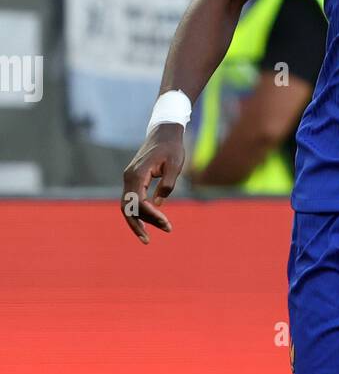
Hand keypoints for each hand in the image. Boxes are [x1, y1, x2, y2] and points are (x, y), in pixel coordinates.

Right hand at [120, 125, 184, 243]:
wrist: (164, 133)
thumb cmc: (172, 148)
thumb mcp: (175, 165)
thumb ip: (167, 184)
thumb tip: (158, 204)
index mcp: (137, 173)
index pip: (138, 201)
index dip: (150, 215)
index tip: (166, 223)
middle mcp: (129, 176)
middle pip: (127, 207)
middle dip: (138, 224)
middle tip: (149, 240)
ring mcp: (129, 178)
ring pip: (127, 206)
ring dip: (138, 221)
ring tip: (152, 235)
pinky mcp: (133, 180)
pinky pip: (132, 200)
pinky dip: (138, 213)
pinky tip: (149, 223)